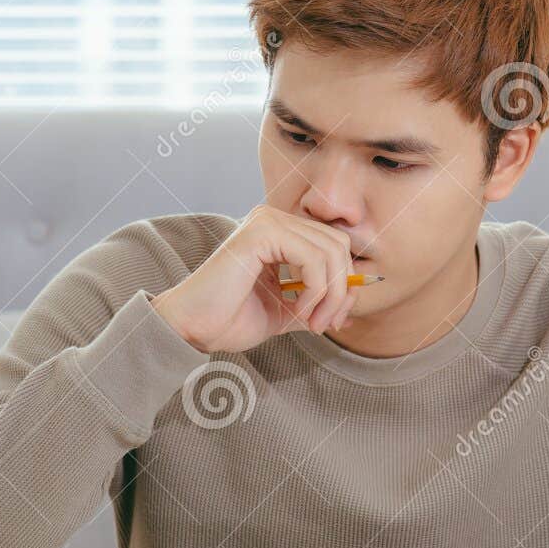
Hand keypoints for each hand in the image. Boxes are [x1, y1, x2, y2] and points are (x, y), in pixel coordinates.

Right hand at [150, 204, 359, 353]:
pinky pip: (313, 257)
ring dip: (330, 295)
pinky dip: (315, 289)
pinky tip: (298, 310)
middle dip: (341, 290)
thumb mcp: (287, 310)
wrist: (193, 328)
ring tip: (310, 322)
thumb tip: (356, 297)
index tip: (333, 321)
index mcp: (279, 232)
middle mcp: (274, 219)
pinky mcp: (261, 232)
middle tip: (324, 324)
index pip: (334, 245)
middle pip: (338, 244)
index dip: (343, 284)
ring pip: (331, 251)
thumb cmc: (230, 320)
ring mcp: (267, 221)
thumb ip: (318, 300)